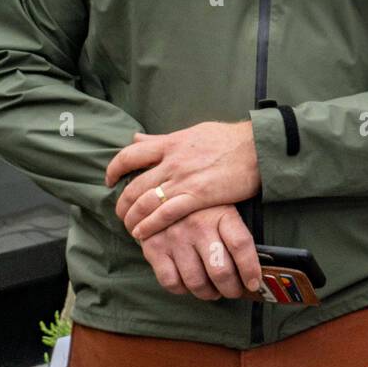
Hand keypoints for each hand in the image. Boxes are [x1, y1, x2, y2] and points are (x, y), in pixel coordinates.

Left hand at [106, 120, 261, 236]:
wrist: (257, 148)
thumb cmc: (229, 139)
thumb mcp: (192, 132)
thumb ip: (164, 139)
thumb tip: (138, 137)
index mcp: (170, 143)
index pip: (130, 155)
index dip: (114, 169)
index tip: (110, 180)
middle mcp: (171, 161)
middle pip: (134, 185)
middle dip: (122, 203)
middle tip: (120, 214)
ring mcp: (183, 179)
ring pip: (144, 202)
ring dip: (132, 218)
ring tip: (129, 228)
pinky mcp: (197, 196)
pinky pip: (165, 213)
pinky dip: (149, 225)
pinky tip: (142, 234)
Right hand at [138, 203, 262, 299]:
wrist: (161, 197)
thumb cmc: (201, 209)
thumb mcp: (224, 209)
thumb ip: (236, 235)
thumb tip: (254, 271)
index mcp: (221, 213)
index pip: (241, 245)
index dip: (250, 270)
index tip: (254, 284)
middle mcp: (198, 225)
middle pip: (221, 270)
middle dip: (231, 289)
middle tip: (234, 291)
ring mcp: (175, 237)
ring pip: (197, 282)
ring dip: (209, 294)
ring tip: (214, 291)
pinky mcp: (154, 248)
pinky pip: (171, 282)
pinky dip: (183, 290)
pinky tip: (189, 285)